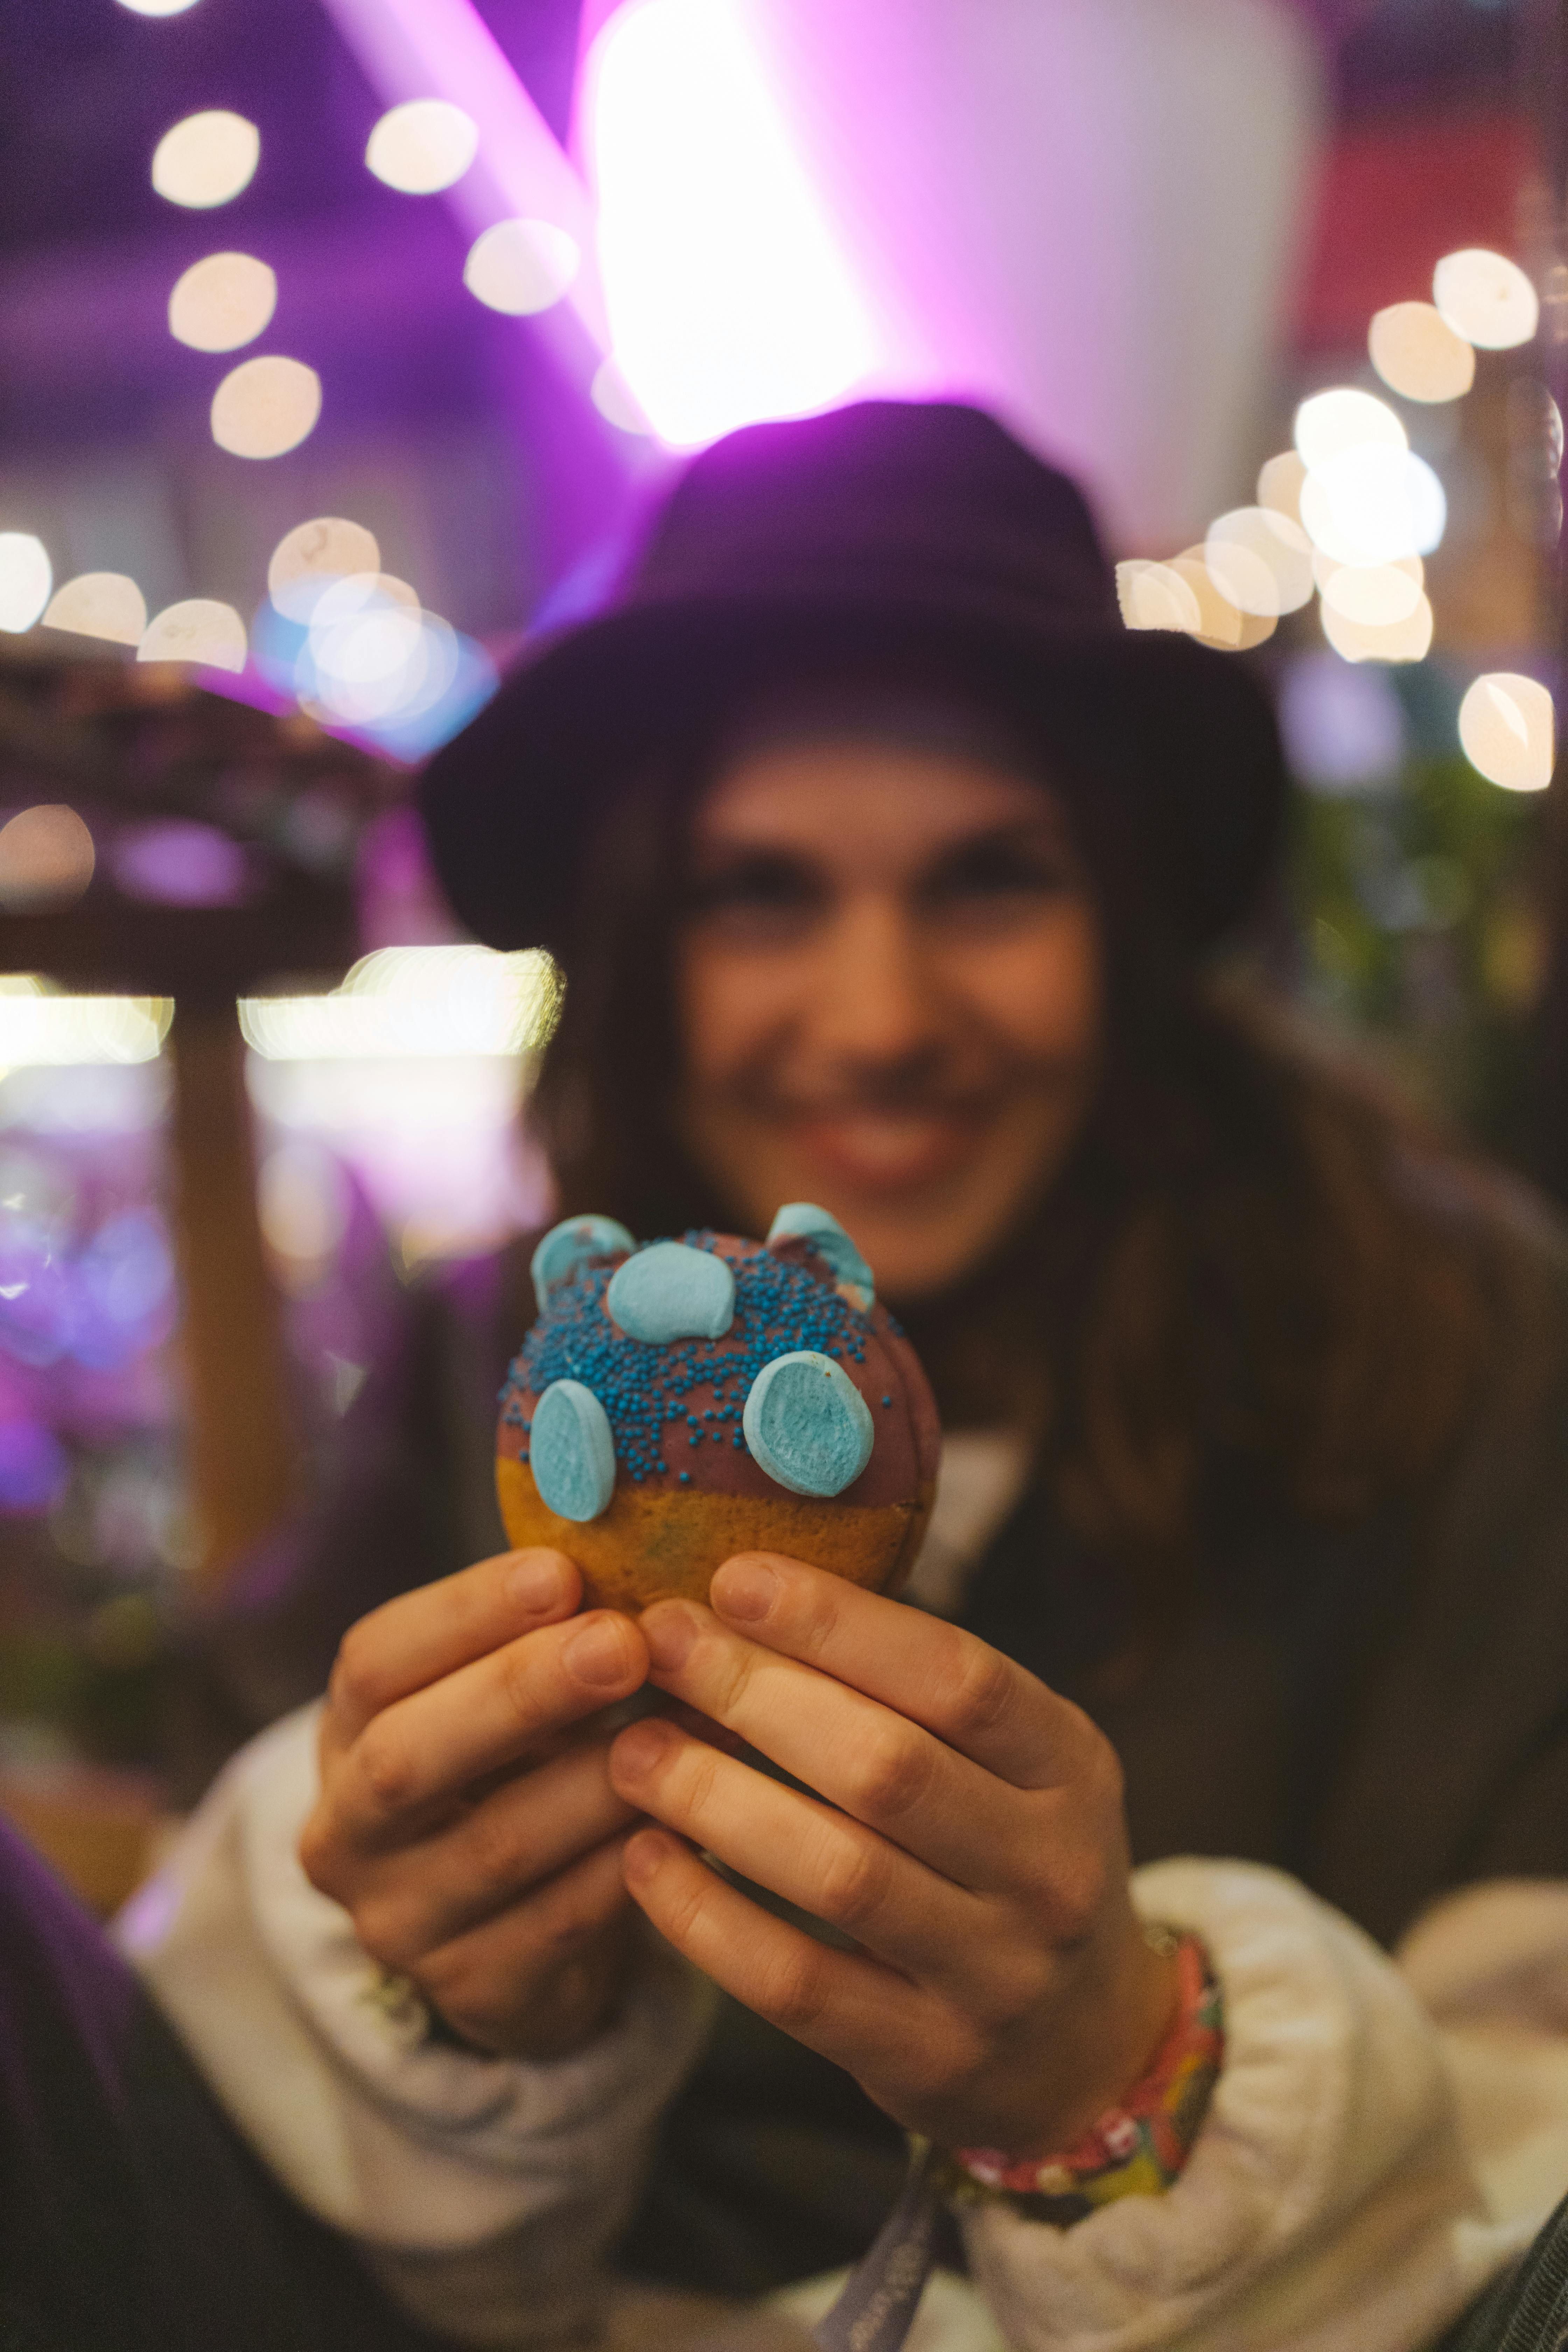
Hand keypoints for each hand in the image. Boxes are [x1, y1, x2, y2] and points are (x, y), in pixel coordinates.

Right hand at [300, 1550, 648, 2058]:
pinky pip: (558, 1924)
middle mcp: (347, 1831)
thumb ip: (541, 1635)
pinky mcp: (472, 1993)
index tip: (561, 1571)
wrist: (503, 1926)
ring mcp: (400, 1922)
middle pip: (411, 1758)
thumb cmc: (514, 1765)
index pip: (375, 1661)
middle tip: (624, 1643)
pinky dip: (628, 1864)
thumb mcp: (496, 1694)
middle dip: (521, 1692)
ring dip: (599, 1781)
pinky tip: (691, 1818)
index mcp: (346, 1732)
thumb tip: (639, 1555)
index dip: (465, 1613)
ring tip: (689, 1724)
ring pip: (498, 1847)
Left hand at [607, 1555, 1175, 2154]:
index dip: (839, 1622)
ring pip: (837, 1875)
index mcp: (1069, 1766)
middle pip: (887, 1767)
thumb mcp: (1012, 1762)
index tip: (733, 1579)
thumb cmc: (1009, 1855)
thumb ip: (913, 1690)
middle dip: (757, 1695)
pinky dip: (707, 1919)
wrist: (1082, 2047)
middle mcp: (1049, 1870)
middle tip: (658, 1648)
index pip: (956, 1676)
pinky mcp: (927, 2061)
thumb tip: (750, 1593)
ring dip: (717, 1801)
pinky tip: (644, 1860)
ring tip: (633, 1750)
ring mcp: (995, 1975)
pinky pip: (798, 1985)